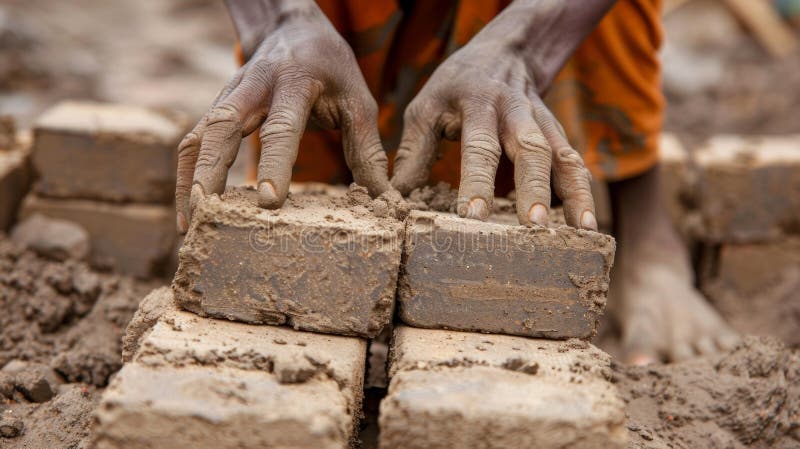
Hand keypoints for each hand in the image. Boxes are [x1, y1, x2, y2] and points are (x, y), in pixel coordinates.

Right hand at [175, 8, 390, 232]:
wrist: (292, 30)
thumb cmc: (330, 69)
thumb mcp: (358, 100)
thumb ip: (367, 149)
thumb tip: (384, 199)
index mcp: (294, 83)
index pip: (282, 126)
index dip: (276, 163)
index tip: (270, 201)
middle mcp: (252, 88)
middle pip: (223, 127)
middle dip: (212, 172)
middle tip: (210, 216)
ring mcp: (228, 98)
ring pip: (198, 137)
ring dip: (190, 181)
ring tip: (191, 227)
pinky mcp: (215, 110)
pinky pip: (192, 143)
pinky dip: (185, 177)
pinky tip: (189, 215)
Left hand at [391, 1, 604, 229]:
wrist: (503, 53)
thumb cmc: (455, 88)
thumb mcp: (426, 107)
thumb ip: (413, 151)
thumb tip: (395, 197)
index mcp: (478, 105)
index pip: (479, 146)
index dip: (477, 182)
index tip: (473, 216)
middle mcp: (516, 113)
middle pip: (531, 150)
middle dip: (534, 188)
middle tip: (533, 226)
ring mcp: (543, 124)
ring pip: (562, 157)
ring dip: (573, 194)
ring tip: (580, 232)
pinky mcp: (558, 136)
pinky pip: (575, 163)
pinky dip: (583, 193)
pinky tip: (586, 226)